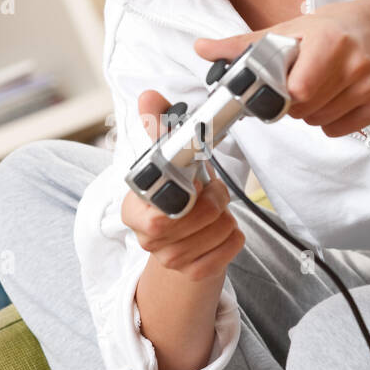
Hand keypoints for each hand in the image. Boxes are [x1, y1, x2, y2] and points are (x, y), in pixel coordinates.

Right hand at [120, 90, 245, 280]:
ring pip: (221, 229)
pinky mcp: (195, 272)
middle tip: (206, 190)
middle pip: (200, 217)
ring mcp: (171, 260)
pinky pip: (233, 245)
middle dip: (214, 197)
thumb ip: (158, 126)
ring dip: (225, 213)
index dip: (187, 198)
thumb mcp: (164, 159)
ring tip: (210, 208)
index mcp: (134, 210)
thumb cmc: (173, 193)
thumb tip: (149, 96)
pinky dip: (234, 233)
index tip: (195, 183)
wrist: (179, 236)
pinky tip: (219, 228)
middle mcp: (148, 240)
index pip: (160, 216)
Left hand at [194, 0, 369, 135]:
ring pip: (319, 122)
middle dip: (293, 102)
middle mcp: (354, 64)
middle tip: (301, 81)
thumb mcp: (289, 29)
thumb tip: (202, 48)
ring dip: (310, 112)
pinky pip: (337, 130)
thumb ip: (243, 44)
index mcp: (328, 41)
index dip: (282, 92)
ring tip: (320, 86)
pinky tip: (336, 96)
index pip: (298, 89)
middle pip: (304, 109)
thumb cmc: (333, 28)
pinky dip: (330, 121)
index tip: (281, 83)